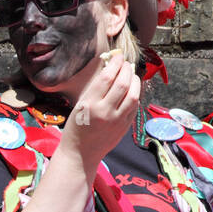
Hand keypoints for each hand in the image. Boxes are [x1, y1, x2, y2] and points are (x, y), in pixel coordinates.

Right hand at [61, 51, 140, 166]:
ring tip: (132, 75)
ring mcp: (116, 121)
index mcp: (89, 104)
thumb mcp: (80, 105)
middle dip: (126, 69)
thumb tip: (111, 68)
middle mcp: (104, 112)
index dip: (115, 64)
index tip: (117, 57)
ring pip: (133, 95)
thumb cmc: (77, 127)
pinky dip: (135, 94)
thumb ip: (95, 88)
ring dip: (135, 81)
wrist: (81, 154)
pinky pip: (134, 107)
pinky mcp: (124, 127)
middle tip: (126, 64)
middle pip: (122, 84)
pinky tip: (132, 89)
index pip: (106, 77)